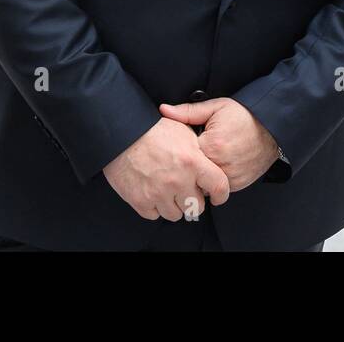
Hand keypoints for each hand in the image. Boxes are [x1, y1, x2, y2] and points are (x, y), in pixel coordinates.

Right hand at [102, 117, 229, 221]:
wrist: (122, 133)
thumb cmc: (153, 129)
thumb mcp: (184, 132)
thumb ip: (200, 152)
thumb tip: (209, 166)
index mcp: (192, 162)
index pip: (219, 187)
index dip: (221, 194)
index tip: (216, 195)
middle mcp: (177, 181)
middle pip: (197, 207)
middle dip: (193, 199)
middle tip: (186, 190)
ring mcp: (158, 193)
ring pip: (176, 214)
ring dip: (173, 205)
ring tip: (167, 190)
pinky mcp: (140, 201)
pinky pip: (155, 215)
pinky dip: (155, 206)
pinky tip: (153, 192)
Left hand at [159, 98, 278, 191]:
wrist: (272, 128)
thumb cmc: (244, 115)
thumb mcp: (216, 108)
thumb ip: (188, 112)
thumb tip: (164, 110)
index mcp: (212, 145)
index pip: (184, 156)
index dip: (181, 150)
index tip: (182, 145)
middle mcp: (221, 165)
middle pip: (192, 172)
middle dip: (190, 165)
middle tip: (191, 154)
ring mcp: (230, 176)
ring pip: (204, 183)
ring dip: (202, 174)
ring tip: (207, 157)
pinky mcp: (238, 184)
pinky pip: (218, 187)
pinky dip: (214, 179)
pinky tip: (217, 164)